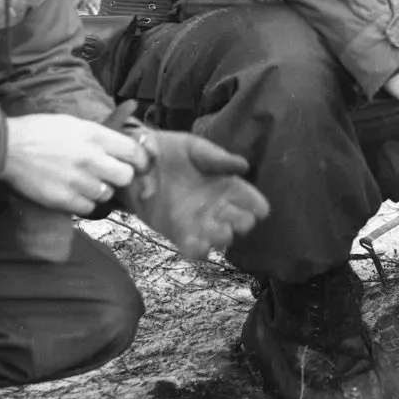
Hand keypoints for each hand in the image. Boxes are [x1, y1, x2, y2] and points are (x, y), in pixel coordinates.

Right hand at [0, 112, 150, 214]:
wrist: (8, 147)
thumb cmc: (40, 131)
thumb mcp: (75, 123)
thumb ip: (101, 135)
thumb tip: (125, 145)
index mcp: (95, 135)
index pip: (134, 152)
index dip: (142, 161)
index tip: (140, 165)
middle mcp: (90, 158)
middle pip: (126, 176)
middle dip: (121, 177)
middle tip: (110, 175)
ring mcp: (77, 180)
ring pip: (107, 194)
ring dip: (100, 190)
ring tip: (85, 182)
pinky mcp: (63, 198)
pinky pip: (88, 207)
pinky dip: (84, 202)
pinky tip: (74, 192)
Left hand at [127, 125, 270, 259]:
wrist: (138, 160)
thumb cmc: (172, 151)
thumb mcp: (195, 148)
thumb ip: (217, 157)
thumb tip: (244, 165)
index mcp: (226, 185)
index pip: (250, 199)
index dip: (257, 205)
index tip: (259, 209)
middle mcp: (217, 207)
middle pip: (240, 222)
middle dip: (241, 223)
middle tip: (237, 221)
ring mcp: (199, 222)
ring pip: (219, 238)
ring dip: (222, 238)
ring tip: (220, 233)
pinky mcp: (178, 233)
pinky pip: (193, 248)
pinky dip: (199, 250)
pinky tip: (200, 246)